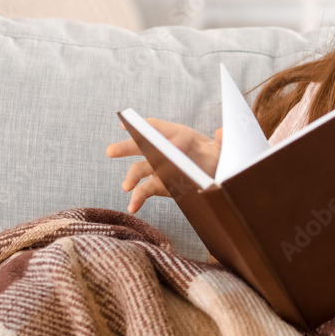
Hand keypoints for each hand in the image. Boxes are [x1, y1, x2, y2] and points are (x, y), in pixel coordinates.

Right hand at [105, 119, 222, 213]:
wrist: (217, 173)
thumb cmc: (218, 157)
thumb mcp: (224, 150)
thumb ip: (223, 141)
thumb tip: (222, 132)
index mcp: (180, 135)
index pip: (161, 129)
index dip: (148, 128)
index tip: (138, 131)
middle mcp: (165, 149)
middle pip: (143, 144)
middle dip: (128, 147)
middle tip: (111, 151)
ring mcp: (159, 166)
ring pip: (141, 168)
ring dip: (131, 176)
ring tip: (126, 186)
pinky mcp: (158, 183)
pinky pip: (145, 189)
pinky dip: (137, 198)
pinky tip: (132, 207)